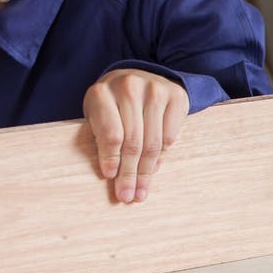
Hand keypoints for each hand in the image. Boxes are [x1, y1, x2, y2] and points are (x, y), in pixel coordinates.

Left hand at [83, 68, 188, 203]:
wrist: (137, 76)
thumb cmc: (111, 103)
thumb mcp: (97, 114)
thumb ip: (102, 138)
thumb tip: (115, 176)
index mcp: (102, 92)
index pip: (110, 132)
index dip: (110, 157)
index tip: (110, 176)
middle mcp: (128, 86)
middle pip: (132, 141)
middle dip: (130, 173)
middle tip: (127, 196)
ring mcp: (154, 89)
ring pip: (152, 142)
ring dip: (146, 172)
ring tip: (141, 192)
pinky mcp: (175, 96)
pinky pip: (169, 136)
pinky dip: (161, 156)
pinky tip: (153, 168)